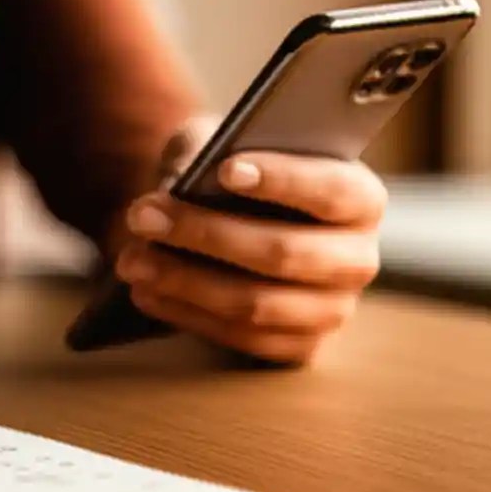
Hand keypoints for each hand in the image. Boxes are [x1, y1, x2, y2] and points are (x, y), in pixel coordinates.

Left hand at [113, 116, 385, 363]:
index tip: (225, 169)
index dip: (283, 180)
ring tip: (132, 260)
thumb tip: (180, 182)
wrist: (228, 223)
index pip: (333, 190)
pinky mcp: (299, 347)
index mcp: (358, 198)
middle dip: (205, 234)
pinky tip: (145, 291)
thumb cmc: (229, 176)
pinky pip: (242, 339)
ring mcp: (333, 309)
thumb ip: (205, 148)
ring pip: (257, 303)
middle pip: (284, 252)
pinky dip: (187, 314)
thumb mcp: (217, 144)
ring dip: (185, 281)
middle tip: (143, 216)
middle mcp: (356, 257)